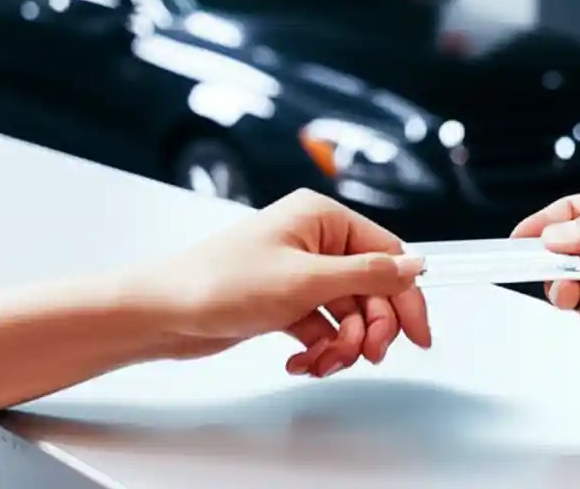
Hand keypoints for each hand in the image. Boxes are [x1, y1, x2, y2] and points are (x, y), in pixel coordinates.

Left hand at [131, 189, 429, 377]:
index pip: (387, 254)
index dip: (405, 296)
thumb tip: (415, 266)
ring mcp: (300, 272)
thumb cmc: (219, 282)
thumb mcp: (304, 281)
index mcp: (322, 218)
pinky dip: (319, 348)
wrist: (161, 312)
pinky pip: (322, 327)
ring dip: (342, 344)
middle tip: (364, 356)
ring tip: (321, 361)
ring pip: (348, 313)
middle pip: (371, 289)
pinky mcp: (285, 301)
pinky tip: (302, 362)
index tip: (418, 335)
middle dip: (369, 328)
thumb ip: (367, 275)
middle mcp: (315, 241)